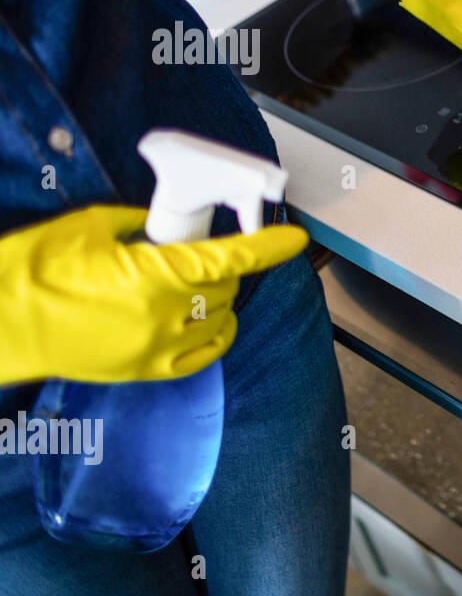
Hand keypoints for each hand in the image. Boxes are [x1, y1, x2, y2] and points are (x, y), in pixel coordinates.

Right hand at [0, 205, 307, 384]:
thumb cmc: (33, 270)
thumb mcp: (92, 227)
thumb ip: (138, 224)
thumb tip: (162, 225)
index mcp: (154, 274)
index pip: (231, 257)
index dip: (269, 245)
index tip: (295, 238)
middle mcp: (163, 315)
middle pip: (224, 286)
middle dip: (223, 266)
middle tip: (202, 250)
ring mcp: (155, 347)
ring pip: (219, 321)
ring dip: (220, 299)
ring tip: (199, 282)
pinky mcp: (142, 371)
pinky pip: (201, 357)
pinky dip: (215, 336)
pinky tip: (211, 322)